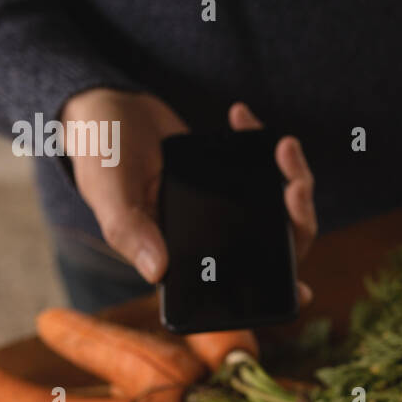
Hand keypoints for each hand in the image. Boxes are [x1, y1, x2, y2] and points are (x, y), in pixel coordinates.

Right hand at [63, 90, 317, 295]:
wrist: (105, 108)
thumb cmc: (99, 156)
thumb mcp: (108, 192)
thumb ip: (130, 231)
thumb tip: (158, 272)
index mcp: (183, 256)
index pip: (236, 284)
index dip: (272, 293)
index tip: (302, 292)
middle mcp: (212, 237)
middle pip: (275, 244)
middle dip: (297, 218)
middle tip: (294, 186)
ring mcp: (227, 206)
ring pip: (280, 207)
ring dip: (294, 178)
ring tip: (283, 147)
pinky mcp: (234, 175)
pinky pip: (267, 169)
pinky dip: (264, 142)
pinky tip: (242, 118)